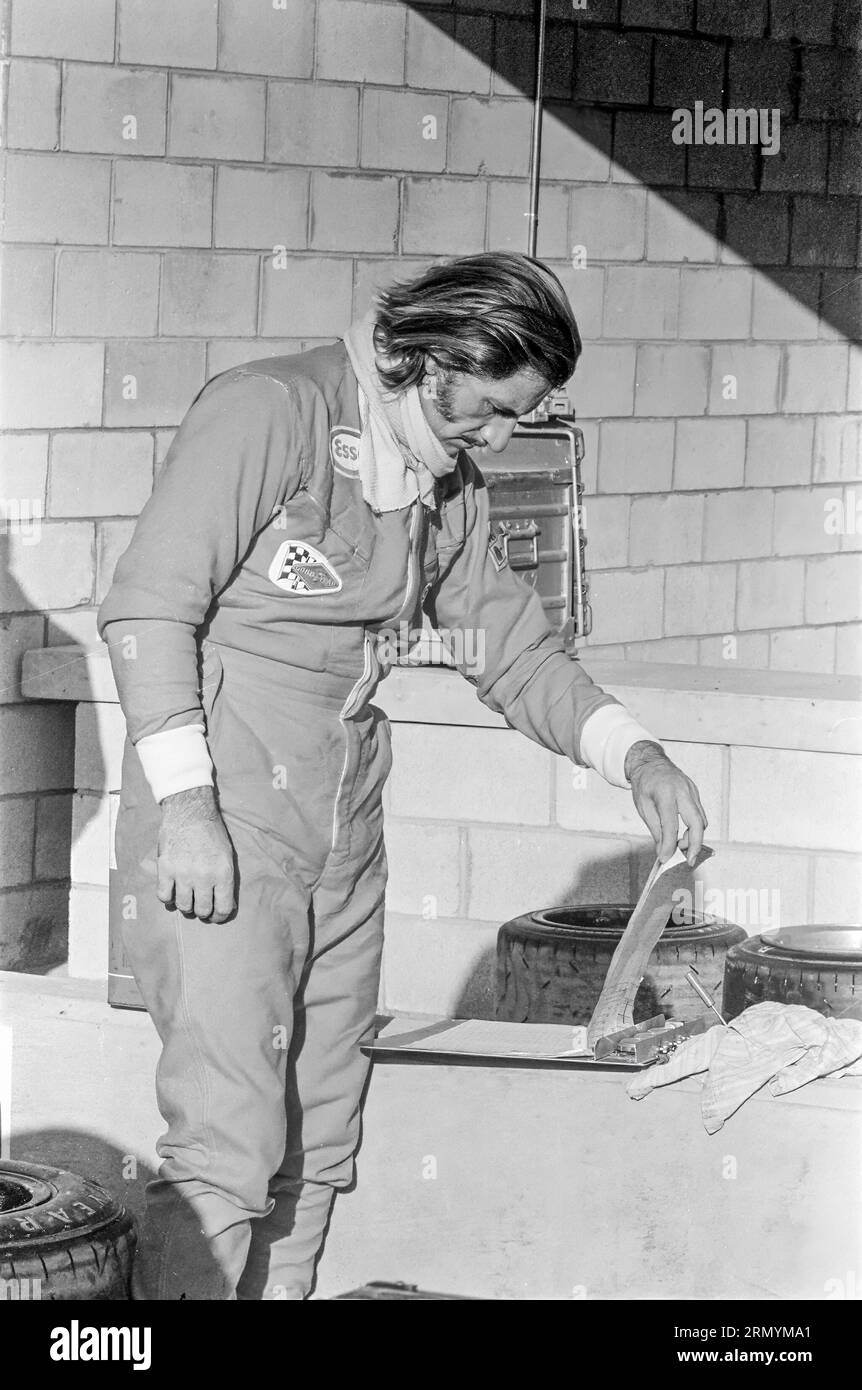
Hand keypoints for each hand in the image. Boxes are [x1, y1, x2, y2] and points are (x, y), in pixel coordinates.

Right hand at [157, 786, 235, 921]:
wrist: (190, 812)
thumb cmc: (211, 833)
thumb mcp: (227, 856)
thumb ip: (225, 880)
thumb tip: (225, 905)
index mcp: (223, 873)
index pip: (223, 909)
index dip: (220, 916)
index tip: (216, 915)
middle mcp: (204, 877)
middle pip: (202, 911)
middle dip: (202, 912)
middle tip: (200, 907)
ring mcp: (183, 874)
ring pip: (183, 906)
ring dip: (185, 905)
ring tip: (186, 897)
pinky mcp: (165, 869)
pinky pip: (163, 896)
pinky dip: (167, 898)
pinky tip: (172, 891)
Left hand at [624, 741, 707, 866]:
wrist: (651, 762)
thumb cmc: (644, 784)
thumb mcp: (643, 807)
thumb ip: (655, 829)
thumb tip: (663, 851)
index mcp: (665, 793)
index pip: (671, 824)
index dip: (669, 845)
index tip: (666, 859)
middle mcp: (683, 791)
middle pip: (697, 822)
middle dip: (695, 845)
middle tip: (689, 860)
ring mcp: (692, 791)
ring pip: (701, 820)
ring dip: (694, 837)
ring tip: (680, 846)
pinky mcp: (696, 793)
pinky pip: (699, 814)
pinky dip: (694, 827)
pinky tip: (684, 833)